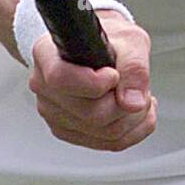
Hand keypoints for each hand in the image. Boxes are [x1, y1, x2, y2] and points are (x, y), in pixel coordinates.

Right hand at [27, 11, 156, 150]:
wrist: (100, 49)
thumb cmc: (111, 41)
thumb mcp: (130, 41)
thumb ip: (134, 67)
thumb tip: (132, 102)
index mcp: (47, 55)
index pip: (61, 79)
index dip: (95, 83)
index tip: (113, 74)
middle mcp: (44, 86)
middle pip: (90, 114)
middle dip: (126, 104)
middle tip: (138, 88)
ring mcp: (52, 112)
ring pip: (102, 133)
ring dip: (134, 119)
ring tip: (140, 99)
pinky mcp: (67, 130)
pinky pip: (106, 144)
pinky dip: (132, 132)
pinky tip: (136, 113)